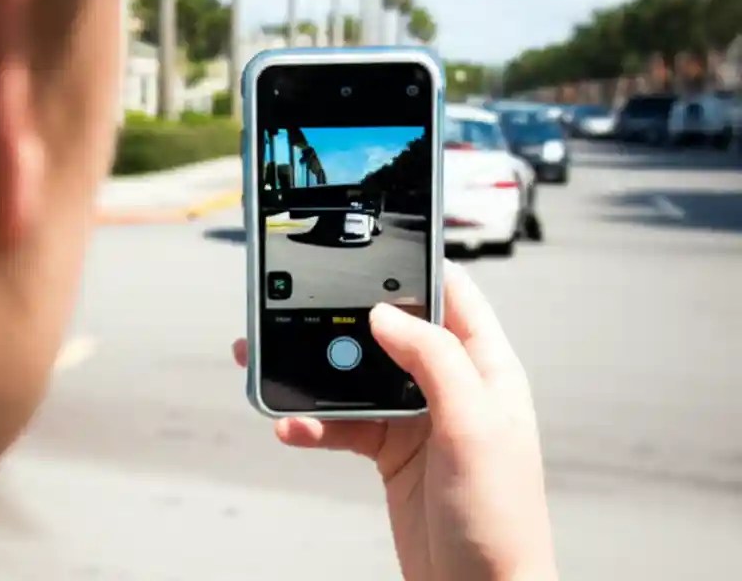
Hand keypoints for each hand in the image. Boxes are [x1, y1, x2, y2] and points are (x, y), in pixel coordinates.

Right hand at [233, 261, 556, 580]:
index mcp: (486, 369)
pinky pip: (341, 424)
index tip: (370, 245)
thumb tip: (385, 313)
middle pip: (388, 333)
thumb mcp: (473, 427)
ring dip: (313, 373)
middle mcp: (451, 387)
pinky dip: (312, 424)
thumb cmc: (499, 520)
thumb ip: (433, 361)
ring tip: (265, 362)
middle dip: (340, 319)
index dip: (414, 265)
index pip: (452, 295)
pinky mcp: (389, 454)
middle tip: (294, 306)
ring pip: (355, 378)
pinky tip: (290, 428)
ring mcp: (418, 421)